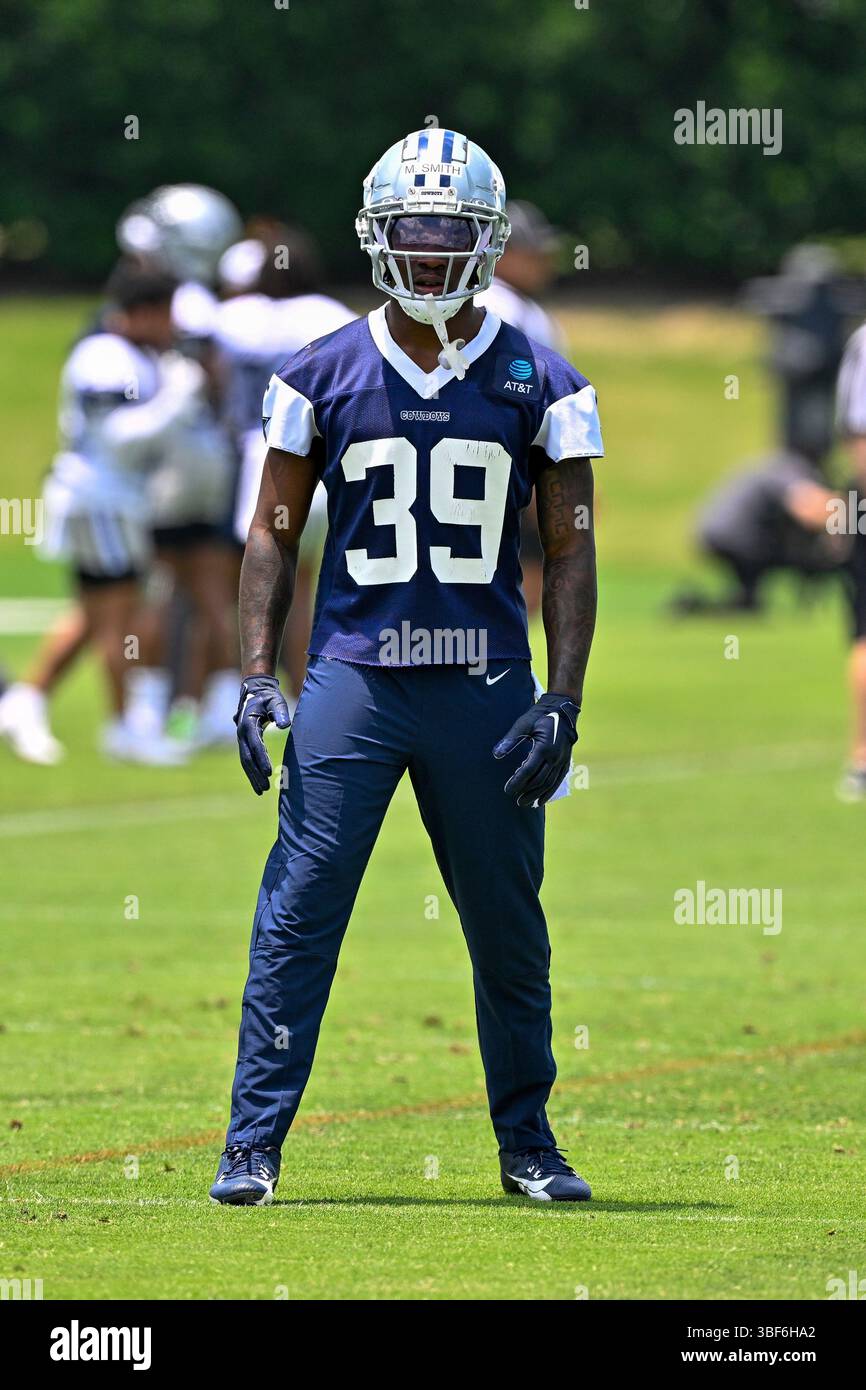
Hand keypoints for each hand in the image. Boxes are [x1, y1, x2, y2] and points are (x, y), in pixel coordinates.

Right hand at [234, 675, 290, 794]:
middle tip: (265, 788)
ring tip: (261, 790)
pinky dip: (252, 771)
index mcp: (248, 724)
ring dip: (253, 776)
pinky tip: (258, 781)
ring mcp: (241, 738)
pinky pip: (247, 758)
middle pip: (247, 757)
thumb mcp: (276, 700)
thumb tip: (285, 725)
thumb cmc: (268, 696)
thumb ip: (280, 711)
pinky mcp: (245, 741)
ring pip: (245, 761)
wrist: (255, 691)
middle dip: (256, 774)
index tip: (269, 772)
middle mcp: (242, 733)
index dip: (262, 759)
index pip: (256, 745)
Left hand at [493, 692, 579, 806]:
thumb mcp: (523, 723)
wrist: (562, 708)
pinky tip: (542, 800)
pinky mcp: (566, 761)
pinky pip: (558, 780)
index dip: (517, 781)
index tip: (508, 790)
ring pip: (549, 783)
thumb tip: (497, 754)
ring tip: (525, 803)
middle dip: (527, 791)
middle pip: (540, 780)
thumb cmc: (540, 715)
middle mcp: (555, 756)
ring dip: (537, 794)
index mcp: (544, 747)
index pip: (528, 770)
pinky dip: (550, 791)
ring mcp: (562, 760)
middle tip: (515, 800)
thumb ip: (510, 739)